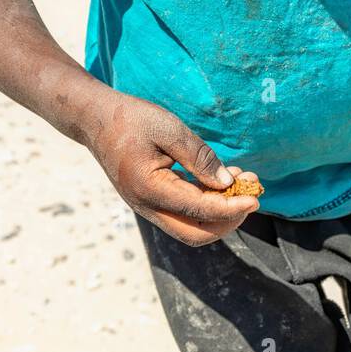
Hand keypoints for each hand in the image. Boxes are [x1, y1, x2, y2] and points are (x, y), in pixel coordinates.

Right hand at [90, 94, 259, 245]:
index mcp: (150, 189)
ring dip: (220, 212)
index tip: (255, 196)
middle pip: (197, 233)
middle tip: (251, 193)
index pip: (200, 210)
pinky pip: (183, 215)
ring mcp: (147, 207)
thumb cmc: (131, 118)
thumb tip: (228, 182)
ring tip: (243, 182)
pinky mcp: (150, 201)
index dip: (232, 207)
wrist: (95, 120)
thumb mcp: (168, 128)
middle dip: (229, 218)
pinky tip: (221, 181)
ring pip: (191, 228)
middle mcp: (147, 206)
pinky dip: (206, 205)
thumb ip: (199, 156)